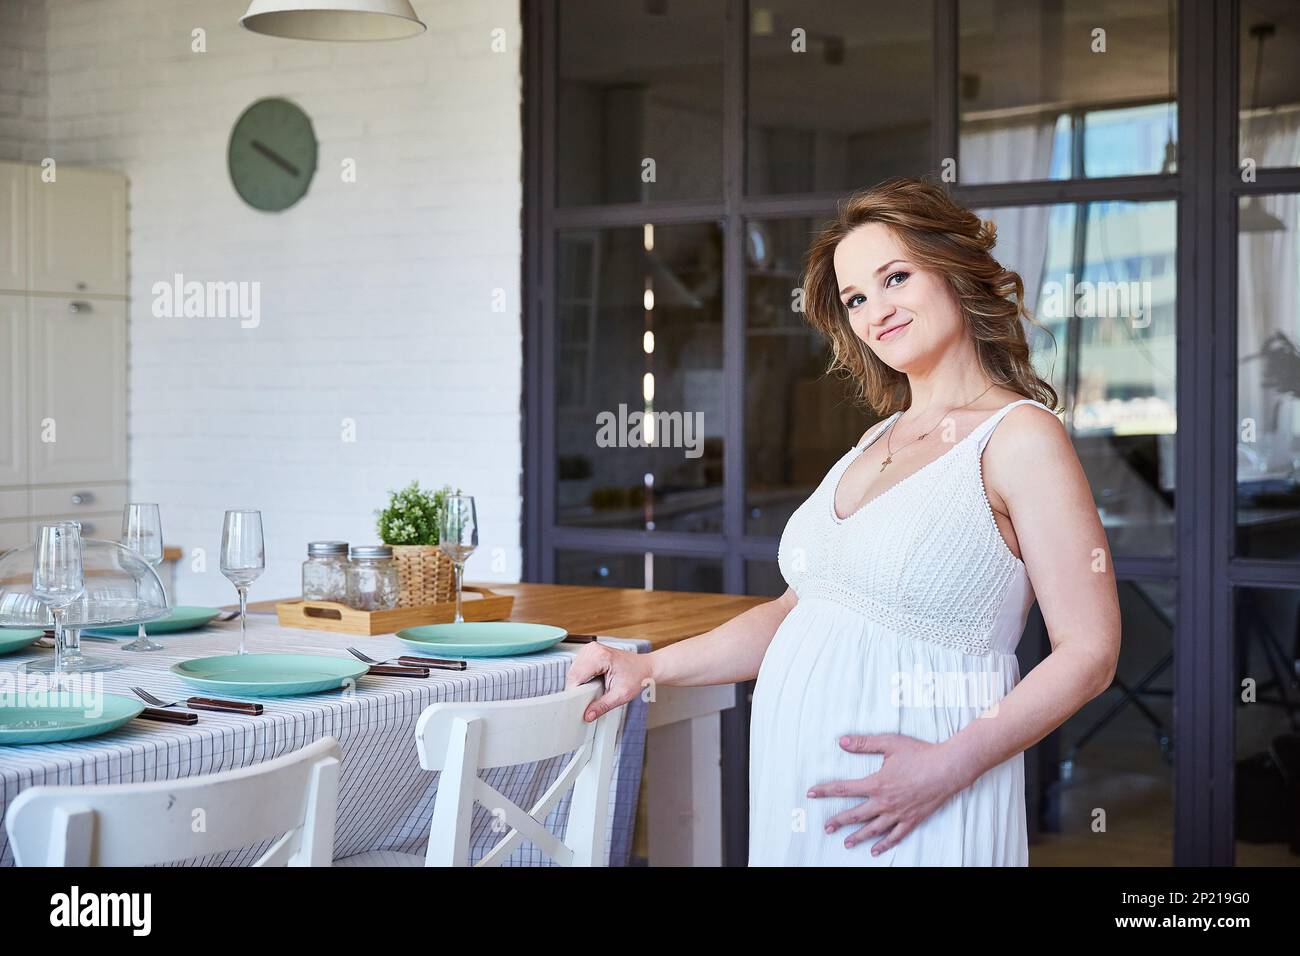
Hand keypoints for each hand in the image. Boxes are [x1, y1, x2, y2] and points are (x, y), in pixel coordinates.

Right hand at [564, 641, 653, 721]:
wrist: (645, 667)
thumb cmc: (637, 677)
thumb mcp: (621, 695)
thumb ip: (603, 706)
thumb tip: (588, 715)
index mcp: (601, 657)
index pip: (576, 677)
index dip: (575, 693)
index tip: (578, 705)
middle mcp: (594, 649)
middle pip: (572, 674)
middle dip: (577, 689)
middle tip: (589, 700)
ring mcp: (591, 648)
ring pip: (573, 670)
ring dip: (578, 683)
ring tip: (594, 689)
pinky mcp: (590, 651)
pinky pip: (577, 667)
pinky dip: (581, 677)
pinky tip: (592, 682)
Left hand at [807, 733, 967, 855]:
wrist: (948, 768)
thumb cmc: (920, 754)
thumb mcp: (889, 743)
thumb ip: (864, 743)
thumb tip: (842, 742)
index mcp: (877, 784)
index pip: (844, 789)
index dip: (825, 791)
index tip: (811, 794)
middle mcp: (885, 802)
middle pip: (856, 814)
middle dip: (839, 821)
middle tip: (826, 827)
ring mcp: (899, 813)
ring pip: (874, 829)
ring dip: (858, 836)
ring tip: (846, 843)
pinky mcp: (912, 819)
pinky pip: (895, 836)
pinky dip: (884, 844)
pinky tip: (875, 850)